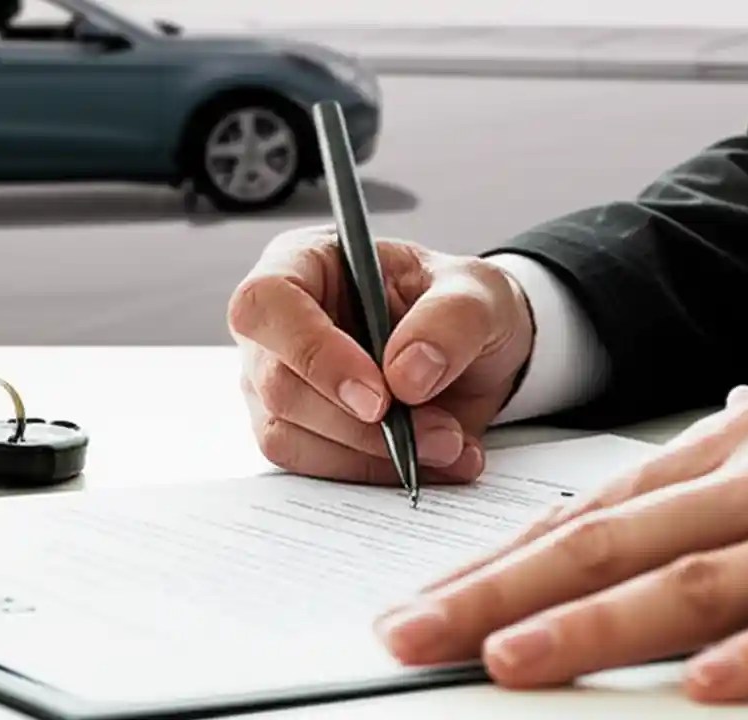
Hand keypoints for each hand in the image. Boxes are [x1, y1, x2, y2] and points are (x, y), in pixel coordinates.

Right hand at [228, 226, 534, 484]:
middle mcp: (276, 325)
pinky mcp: (295, 431)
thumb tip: (407, 376)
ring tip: (447, 444)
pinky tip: (430, 460)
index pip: (267, 302)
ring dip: (371, 455)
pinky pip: (313, 468)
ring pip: (288, 436)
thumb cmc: (460, 305)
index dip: (312, 352)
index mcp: (304, 263)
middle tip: (438, 432)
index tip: (378, 397)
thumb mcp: (479, 292)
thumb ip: (451, 321)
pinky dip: (374, 473)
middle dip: (360, 423)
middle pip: (277, 382)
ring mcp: (275, 382)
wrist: (475, 357)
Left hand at [374, 387, 747, 701]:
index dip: (497, 558)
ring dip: (593, 625)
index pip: (586, 511)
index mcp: (725, 455)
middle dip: (499, 592)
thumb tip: (656, 455)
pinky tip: (703, 686)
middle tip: (414, 632)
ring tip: (507, 657)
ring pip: (692, 583)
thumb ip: (724, 452)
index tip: (424, 596)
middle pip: (607, 544)